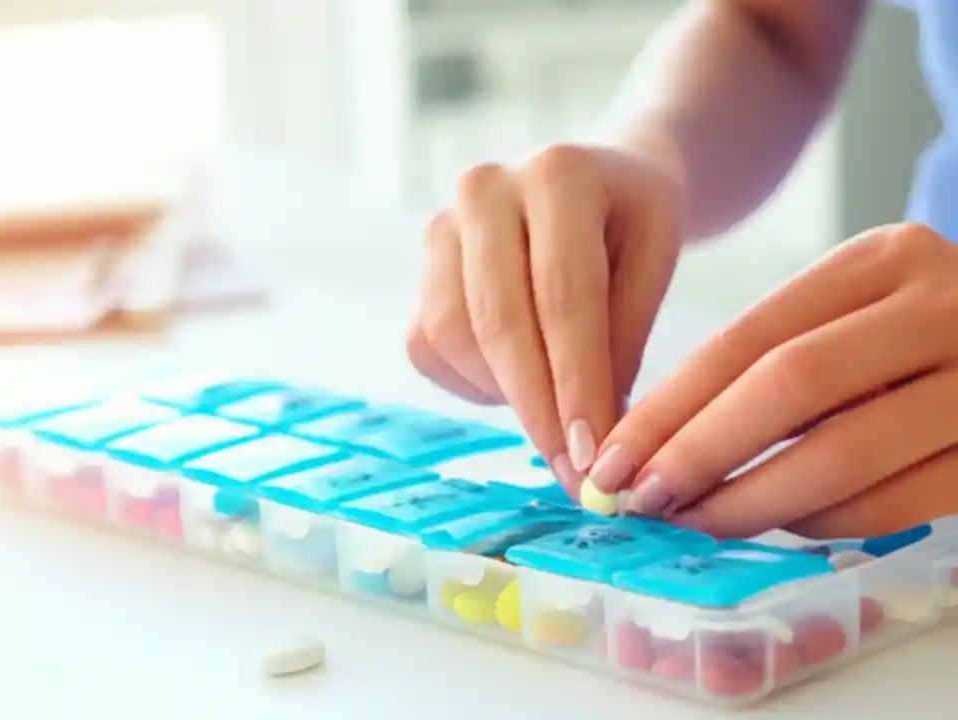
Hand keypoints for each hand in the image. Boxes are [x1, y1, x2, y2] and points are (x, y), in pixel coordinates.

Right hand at [405, 144, 682, 493]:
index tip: (592, 455)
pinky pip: (427, 345)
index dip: (575, 382)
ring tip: (555, 408)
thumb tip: (591, 442)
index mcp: (558, 172)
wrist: (594, 177)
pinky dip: (472, 381)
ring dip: (503, 394)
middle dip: (535, 407)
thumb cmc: (632, 223)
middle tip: (570, 473)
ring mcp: (441, 224)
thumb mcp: (656, 262)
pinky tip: (517, 378)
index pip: (564, 296)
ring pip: (453, 336)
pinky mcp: (418, 264)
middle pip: (498, 320)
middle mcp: (484, 188)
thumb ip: (623, 341)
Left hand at [585, 222, 957, 538]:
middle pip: (788, 386)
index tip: (612, 458)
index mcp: (883, 260)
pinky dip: (827, 522)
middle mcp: (941, 304)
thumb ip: (776, 359)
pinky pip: (897, 502)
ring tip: (696, 522)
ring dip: (752, 501)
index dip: (668, 406)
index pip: (748, 337)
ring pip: (842, 453)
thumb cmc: (920, 338)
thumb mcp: (856, 315)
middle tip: (642, 500)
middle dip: (698, 452)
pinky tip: (784, 525)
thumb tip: (653, 440)